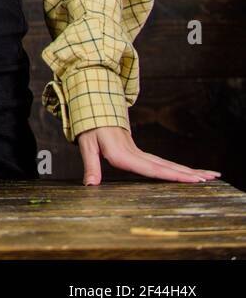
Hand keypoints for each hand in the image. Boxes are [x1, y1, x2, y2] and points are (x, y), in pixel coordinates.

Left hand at [76, 125, 220, 184]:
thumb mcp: (86, 146)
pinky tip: (191, 173)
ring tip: (211, 176)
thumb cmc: (89, 130)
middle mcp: (135, 154)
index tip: (191, 179)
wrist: (93, 112)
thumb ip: (91, 166)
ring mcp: (140, 153)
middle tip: (210, 179)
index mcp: (123, 154)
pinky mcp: (140, 154)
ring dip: (189, 170)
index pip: (151, 168)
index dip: (171, 175)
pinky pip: (162, 163)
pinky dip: (178, 168)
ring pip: (168, 164)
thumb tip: (90, 185)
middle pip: (166, 166)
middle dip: (188, 174)